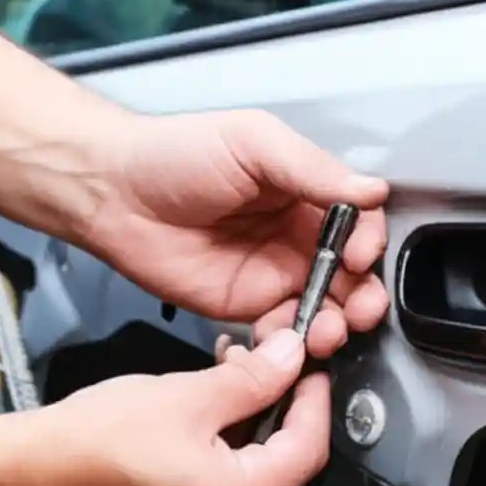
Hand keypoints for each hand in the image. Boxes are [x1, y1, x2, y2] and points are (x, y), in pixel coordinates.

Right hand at [20, 329, 326, 485]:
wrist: (35, 470)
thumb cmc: (97, 442)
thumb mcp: (191, 395)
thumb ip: (254, 378)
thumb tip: (293, 356)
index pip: (308, 448)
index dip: (314, 397)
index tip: (310, 361)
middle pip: (285, 460)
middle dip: (280, 402)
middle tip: (270, 357)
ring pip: (256, 465)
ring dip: (251, 415)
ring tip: (233, 368)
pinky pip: (228, 478)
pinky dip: (227, 438)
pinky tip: (213, 397)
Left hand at [79, 109, 389, 356]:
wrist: (114, 194)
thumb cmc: (176, 154)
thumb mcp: (252, 143)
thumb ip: (312, 168)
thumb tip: (372, 189)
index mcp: (304, 188)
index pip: (358, 220)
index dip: (367, 242)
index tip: (358, 256)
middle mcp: (296, 232)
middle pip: (352, 272)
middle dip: (364, 295)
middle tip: (360, 308)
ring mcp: (274, 272)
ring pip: (326, 306)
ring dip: (337, 324)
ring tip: (327, 331)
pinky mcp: (247, 306)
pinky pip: (284, 330)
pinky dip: (295, 342)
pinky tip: (292, 341)